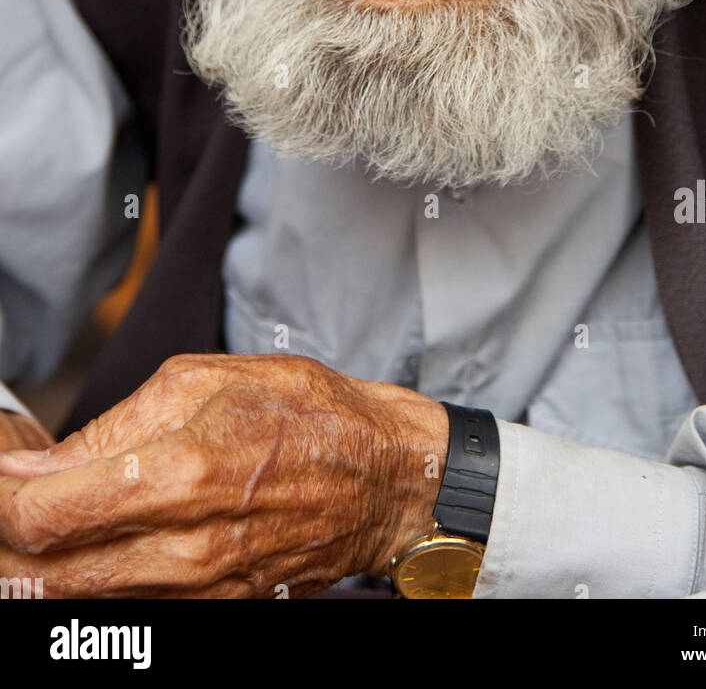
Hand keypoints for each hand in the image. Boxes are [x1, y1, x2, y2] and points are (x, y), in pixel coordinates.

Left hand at [0, 353, 448, 597]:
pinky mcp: (212, 608)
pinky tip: (90, 547)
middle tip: (9, 504)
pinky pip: (127, 608)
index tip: (0, 474)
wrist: (383, 478)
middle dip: (8, 543)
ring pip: (76, 600)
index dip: (2, 498)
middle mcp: (182, 545)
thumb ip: (117, 424)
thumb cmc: (307, 414)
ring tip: (42, 523)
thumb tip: (42, 465)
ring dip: (39, 568)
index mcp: (180, 471)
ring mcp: (197, 587)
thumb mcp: (208, 381)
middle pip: (45, 575)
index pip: (43, 515)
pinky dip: (89, 583)